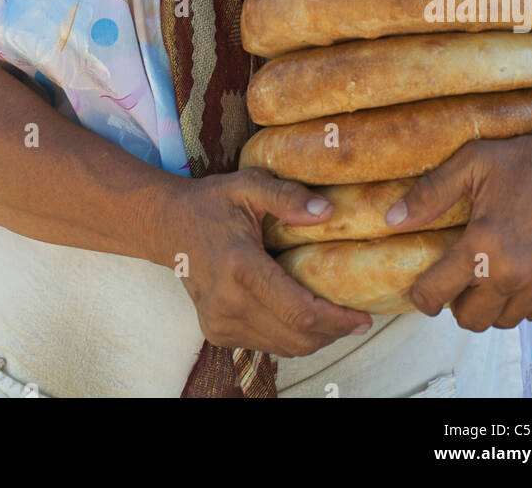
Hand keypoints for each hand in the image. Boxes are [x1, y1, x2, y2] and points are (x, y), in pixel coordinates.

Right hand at [160, 167, 372, 357]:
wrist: (167, 225)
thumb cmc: (212, 202)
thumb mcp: (249, 185)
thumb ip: (287, 197)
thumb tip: (327, 211)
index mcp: (240, 267)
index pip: (300, 311)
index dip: (337, 319)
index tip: (363, 317)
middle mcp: (228, 302)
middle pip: (297, 337)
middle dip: (333, 332)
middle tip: (357, 319)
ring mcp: (219, 322)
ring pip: (283, 346)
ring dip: (314, 337)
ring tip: (335, 319)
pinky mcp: (216, 332)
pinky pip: (265, 345)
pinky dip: (289, 336)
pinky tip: (301, 316)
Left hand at [384, 124, 531, 331]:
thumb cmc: (526, 158)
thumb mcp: (471, 163)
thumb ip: (430, 193)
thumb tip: (393, 218)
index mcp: (483, 246)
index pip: (438, 292)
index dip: (422, 297)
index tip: (421, 293)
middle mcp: (514, 274)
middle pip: (471, 319)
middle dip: (458, 305)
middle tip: (458, 283)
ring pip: (504, 319)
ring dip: (492, 304)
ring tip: (490, 276)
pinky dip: (524, 300)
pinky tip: (521, 273)